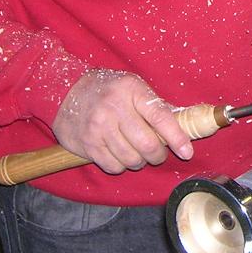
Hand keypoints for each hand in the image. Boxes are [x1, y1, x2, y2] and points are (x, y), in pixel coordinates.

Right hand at [51, 69, 193, 174]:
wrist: (64, 91)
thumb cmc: (107, 90)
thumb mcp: (132, 86)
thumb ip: (154, 105)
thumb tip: (181, 126)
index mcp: (132, 90)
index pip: (160, 118)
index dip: (176, 138)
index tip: (187, 152)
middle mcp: (115, 108)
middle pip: (147, 144)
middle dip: (158, 155)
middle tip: (158, 154)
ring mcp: (99, 127)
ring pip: (132, 159)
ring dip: (140, 161)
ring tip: (138, 153)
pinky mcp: (88, 144)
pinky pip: (113, 166)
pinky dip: (122, 166)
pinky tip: (120, 155)